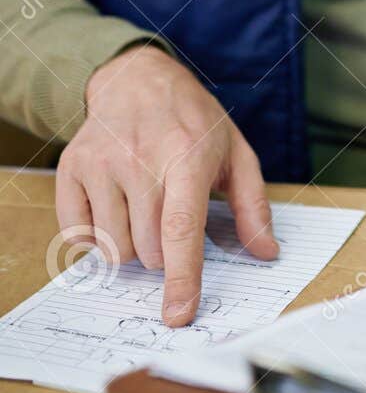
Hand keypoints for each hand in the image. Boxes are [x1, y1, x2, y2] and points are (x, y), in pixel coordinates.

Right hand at [57, 44, 277, 325]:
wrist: (139, 78)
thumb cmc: (194, 122)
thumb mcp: (236, 153)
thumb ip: (253, 207)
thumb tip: (267, 253)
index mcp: (187, 156)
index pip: (181, 229)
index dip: (182, 278)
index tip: (179, 314)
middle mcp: (139, 158)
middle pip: (148, 249)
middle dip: (165, 254)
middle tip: (172, 219)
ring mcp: (101, 163)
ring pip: (113, 249)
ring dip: (133, 247)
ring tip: (145, 209)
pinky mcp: (71, 168)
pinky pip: (78, 235)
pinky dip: (98, 238)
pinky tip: (116, 208)